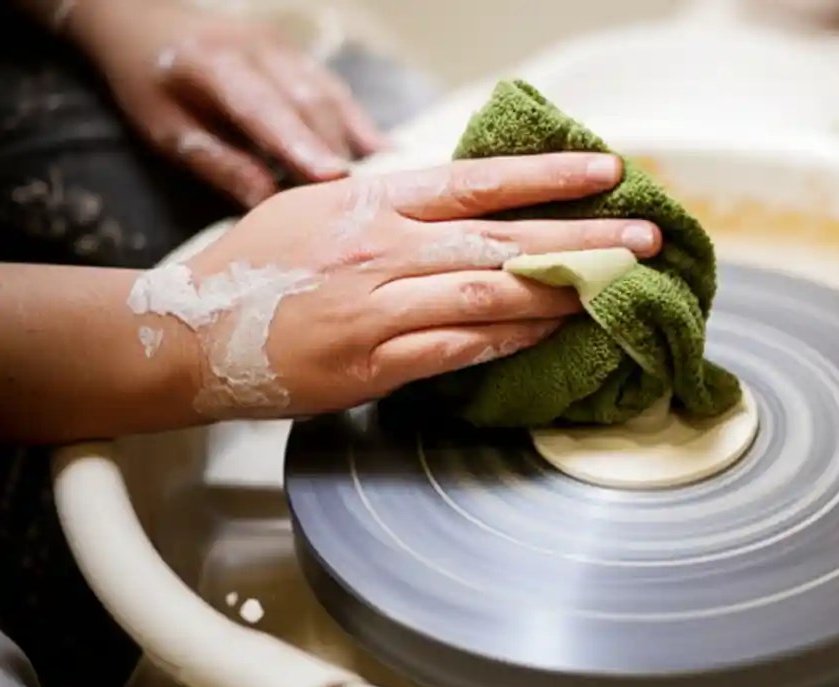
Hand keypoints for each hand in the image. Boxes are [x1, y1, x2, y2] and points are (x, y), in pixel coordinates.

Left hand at [65, 0, 386, 207]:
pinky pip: (339, 93)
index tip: (331, 176)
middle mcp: (257, 47)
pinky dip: (361, 126)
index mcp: (211, 62)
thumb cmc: (152, 84)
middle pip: (308, 103)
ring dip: (355, 144)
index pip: (262, 106)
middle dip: (336, 153)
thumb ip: (219, 164)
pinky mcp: (303, 56)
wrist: (148, 23)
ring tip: (380, 187)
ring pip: (331, 97)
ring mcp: (286, 48)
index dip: (299, 142)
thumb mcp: (167, 130)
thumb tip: (270, 206)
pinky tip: (389, 154)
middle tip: (359, 204)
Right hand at [170, 152, 659, 417]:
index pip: (479, 181)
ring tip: (616, 286)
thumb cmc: (262, 266)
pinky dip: (514, 339)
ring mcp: (380, 308)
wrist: (195, 334)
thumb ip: (395, 205)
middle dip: (582, 238)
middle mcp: (382, 249)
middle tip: (643, 237)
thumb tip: (470, 205)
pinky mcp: (376, 363)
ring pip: (492, 295)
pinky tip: (555, 332)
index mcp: (372, 201)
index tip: (607, 170)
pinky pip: (462, 349)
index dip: (549, 176)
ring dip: (562, 292)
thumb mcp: (322, 208)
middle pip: (503, 239)